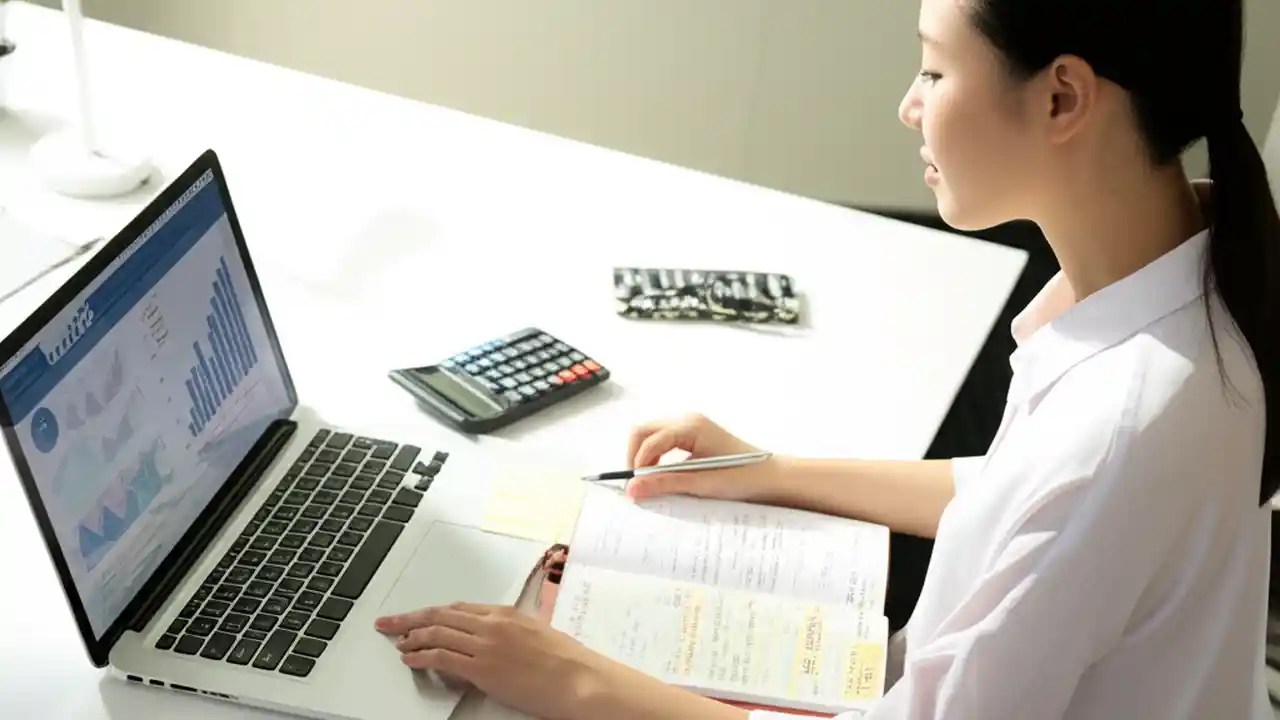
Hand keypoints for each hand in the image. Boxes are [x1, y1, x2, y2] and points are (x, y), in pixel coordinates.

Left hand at [375, 603, 608, 719]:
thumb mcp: (536, 634)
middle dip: (410, 618)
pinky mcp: (483, 669)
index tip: (418, 615)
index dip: (433, 612)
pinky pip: (442, 657)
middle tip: (389, 622)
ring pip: (437, 633)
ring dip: (411, 636)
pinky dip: (421, 656)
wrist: (579, 679)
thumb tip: (489, 641)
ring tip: (397, 642)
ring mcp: (486, 645)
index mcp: (506, 613)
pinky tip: (411, 658)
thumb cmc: (567, 662)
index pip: (459, 608)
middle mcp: (493, 624)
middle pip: (441, 615)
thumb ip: (509, 633)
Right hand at [624, 413, 781, 501]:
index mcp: (690, 426)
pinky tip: (664, 478)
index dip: (638, 464)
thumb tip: (633, 489)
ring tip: (650, 484)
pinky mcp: (694, 438)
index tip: (635, 488)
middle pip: (644, 432)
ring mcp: (691, 428)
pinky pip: (664, 444)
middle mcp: (688, 421)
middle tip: (638, 485)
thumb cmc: (743, 477)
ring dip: (646, 459)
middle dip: (636, 457)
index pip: (649, 440)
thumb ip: (664, 484)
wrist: (772, 478)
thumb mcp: (701, 484)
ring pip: (652, 437)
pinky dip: (657, 460)